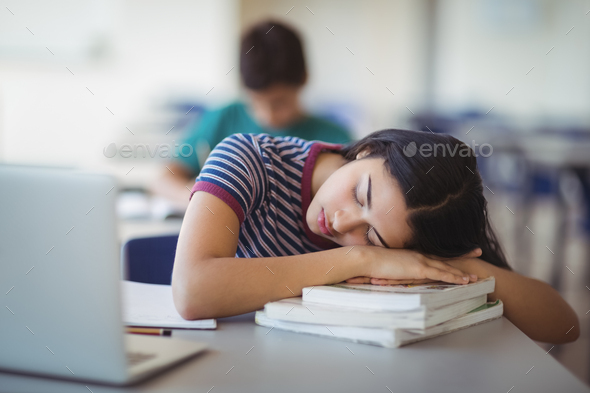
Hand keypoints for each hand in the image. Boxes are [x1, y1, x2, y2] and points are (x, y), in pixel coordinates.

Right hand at [349, 247, 481, 285]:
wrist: (367, 258)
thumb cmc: (374, 262)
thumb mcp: (389, 263)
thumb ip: (397, 266)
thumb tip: (399, 270)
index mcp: (413, 254)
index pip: (434, 254)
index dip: (448, 253)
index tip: (459, 250)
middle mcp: (419, 255)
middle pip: (445, 257)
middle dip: (462, 256)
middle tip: (478, 252)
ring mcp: (420, 261)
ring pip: (446, 267)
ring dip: (462, 271)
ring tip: (475, 275)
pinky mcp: (418, 268)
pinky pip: (440, 274)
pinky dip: (454, 277)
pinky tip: (464, 281)